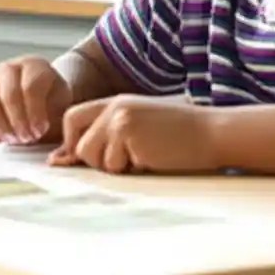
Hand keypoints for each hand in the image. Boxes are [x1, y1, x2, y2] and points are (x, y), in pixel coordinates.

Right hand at [0, 55, 72, 144]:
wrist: (38, 102)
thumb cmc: (52, 106)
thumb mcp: (64, 108)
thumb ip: (64, 124)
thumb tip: (62, 151)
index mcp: (34, 66)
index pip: (30, 86)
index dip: (35, 113)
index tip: (40, 131)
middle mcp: (8, 69)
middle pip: (7, 96)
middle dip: (18, 123)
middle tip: (27, 139)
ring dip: (1, 129)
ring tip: (14, 139)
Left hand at [48, 96, 214, 173]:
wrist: (215, 133)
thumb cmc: (182, 139)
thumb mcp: (141, 129)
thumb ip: (106, 138)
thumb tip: (59, 161)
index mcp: (116, 103)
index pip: (72, 118)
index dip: (72, 142)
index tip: (83, 160)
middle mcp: (114, 108)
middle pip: (80, 145)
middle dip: (97, 162)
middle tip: (128, 163)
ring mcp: (121, 120)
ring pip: (96, 159)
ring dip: (118, 169)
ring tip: (146, 158)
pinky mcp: (130, 135)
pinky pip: (117, 167)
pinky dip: (134, 171)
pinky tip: (155, 160)